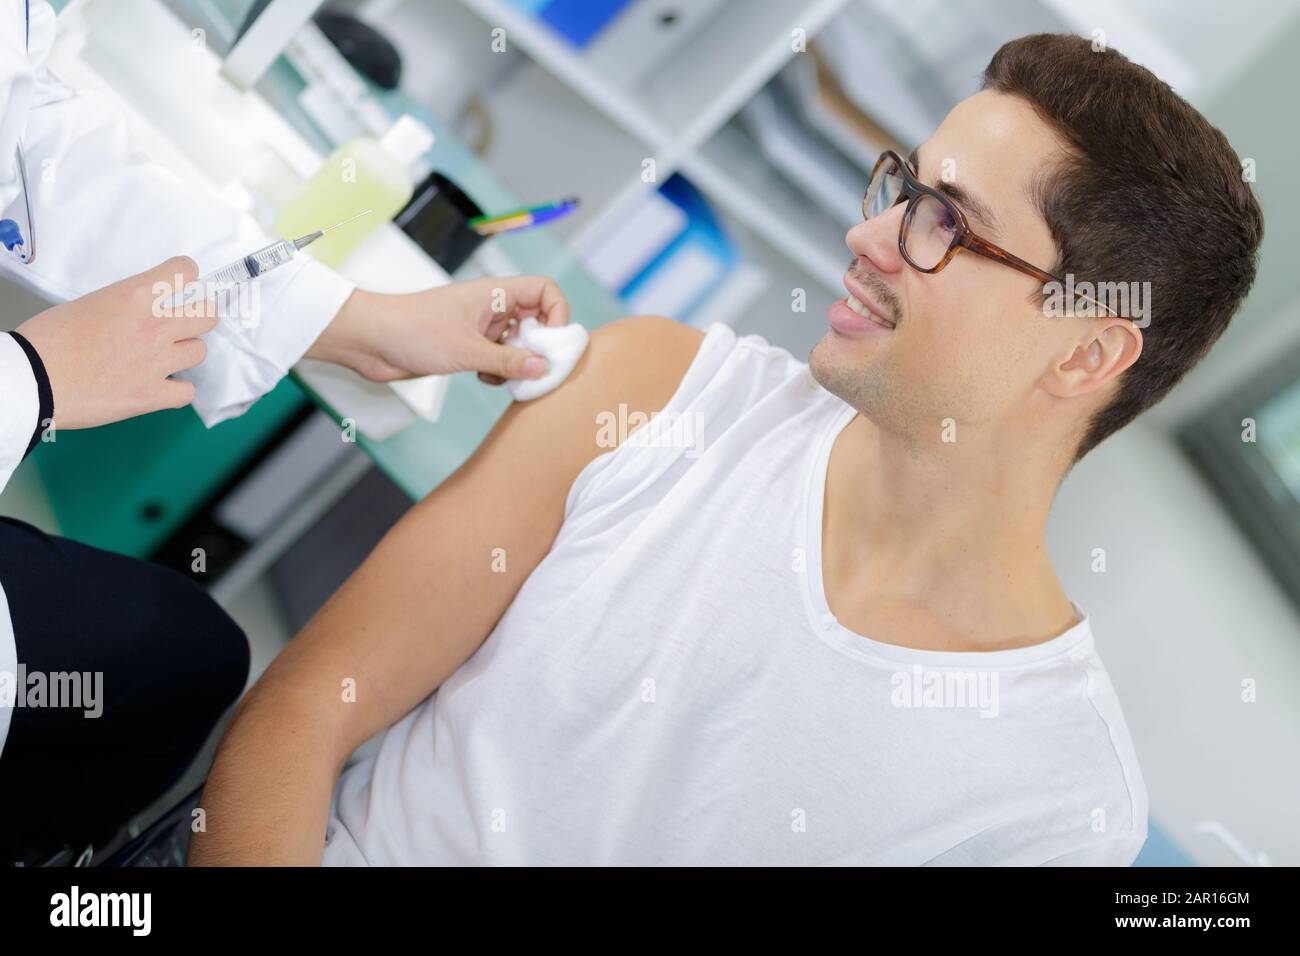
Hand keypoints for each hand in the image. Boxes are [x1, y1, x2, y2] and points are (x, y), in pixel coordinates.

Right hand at [15, 257, 216, 429]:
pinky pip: (187, 391)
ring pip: (200, 351)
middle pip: (208, 314)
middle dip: (198, 317)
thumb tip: (138, 313)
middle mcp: (154, 326)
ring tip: (164, 356)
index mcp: (136, 296)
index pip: (185, 271)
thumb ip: (125, 305)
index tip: (182, 281)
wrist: (33, 378)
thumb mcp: (91, 303)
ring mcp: (157, 362)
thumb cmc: (48, 339)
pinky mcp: (152, 395)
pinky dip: (177, 390)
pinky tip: (162, 386)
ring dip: (184, 352)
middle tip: (182, 323)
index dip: (185, 275)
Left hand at [304, 275, 569, 386]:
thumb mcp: (466, 351)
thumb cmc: (411, 331)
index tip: (552, 342)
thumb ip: (508, 362)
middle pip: (536, 319)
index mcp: (493, 294)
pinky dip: (499, 371)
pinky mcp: (466, 346)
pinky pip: (498, 358)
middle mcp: (490, 307)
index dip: (557, 313)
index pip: (544, 290)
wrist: (369, 340)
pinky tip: (483, 380)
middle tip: (534, 369)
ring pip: (517, 343)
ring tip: (504, 378)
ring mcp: (479, 327)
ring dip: (518, 363)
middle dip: (539, 346)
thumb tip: (544, 368)